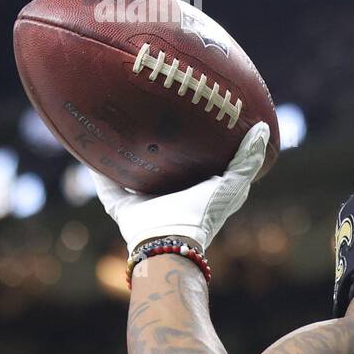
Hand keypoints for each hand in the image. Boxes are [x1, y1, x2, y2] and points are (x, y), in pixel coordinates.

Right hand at [92, 121, 270, 253]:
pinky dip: (96, 172)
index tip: (192, 113)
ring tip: (116, 127)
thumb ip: (248, 160)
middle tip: (150, 112)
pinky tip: (89, 149)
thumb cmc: (204, 213)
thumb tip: (264, 129)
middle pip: (160, 165)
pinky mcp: (121, 209)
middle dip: (156, 144)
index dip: (194, 141)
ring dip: (124, 156)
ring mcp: (142, 202)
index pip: (195, 161)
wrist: (170, 241)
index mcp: (194, 188)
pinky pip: (106, 187)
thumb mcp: (233, 184)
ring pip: (130, 174)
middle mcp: (168, 195)